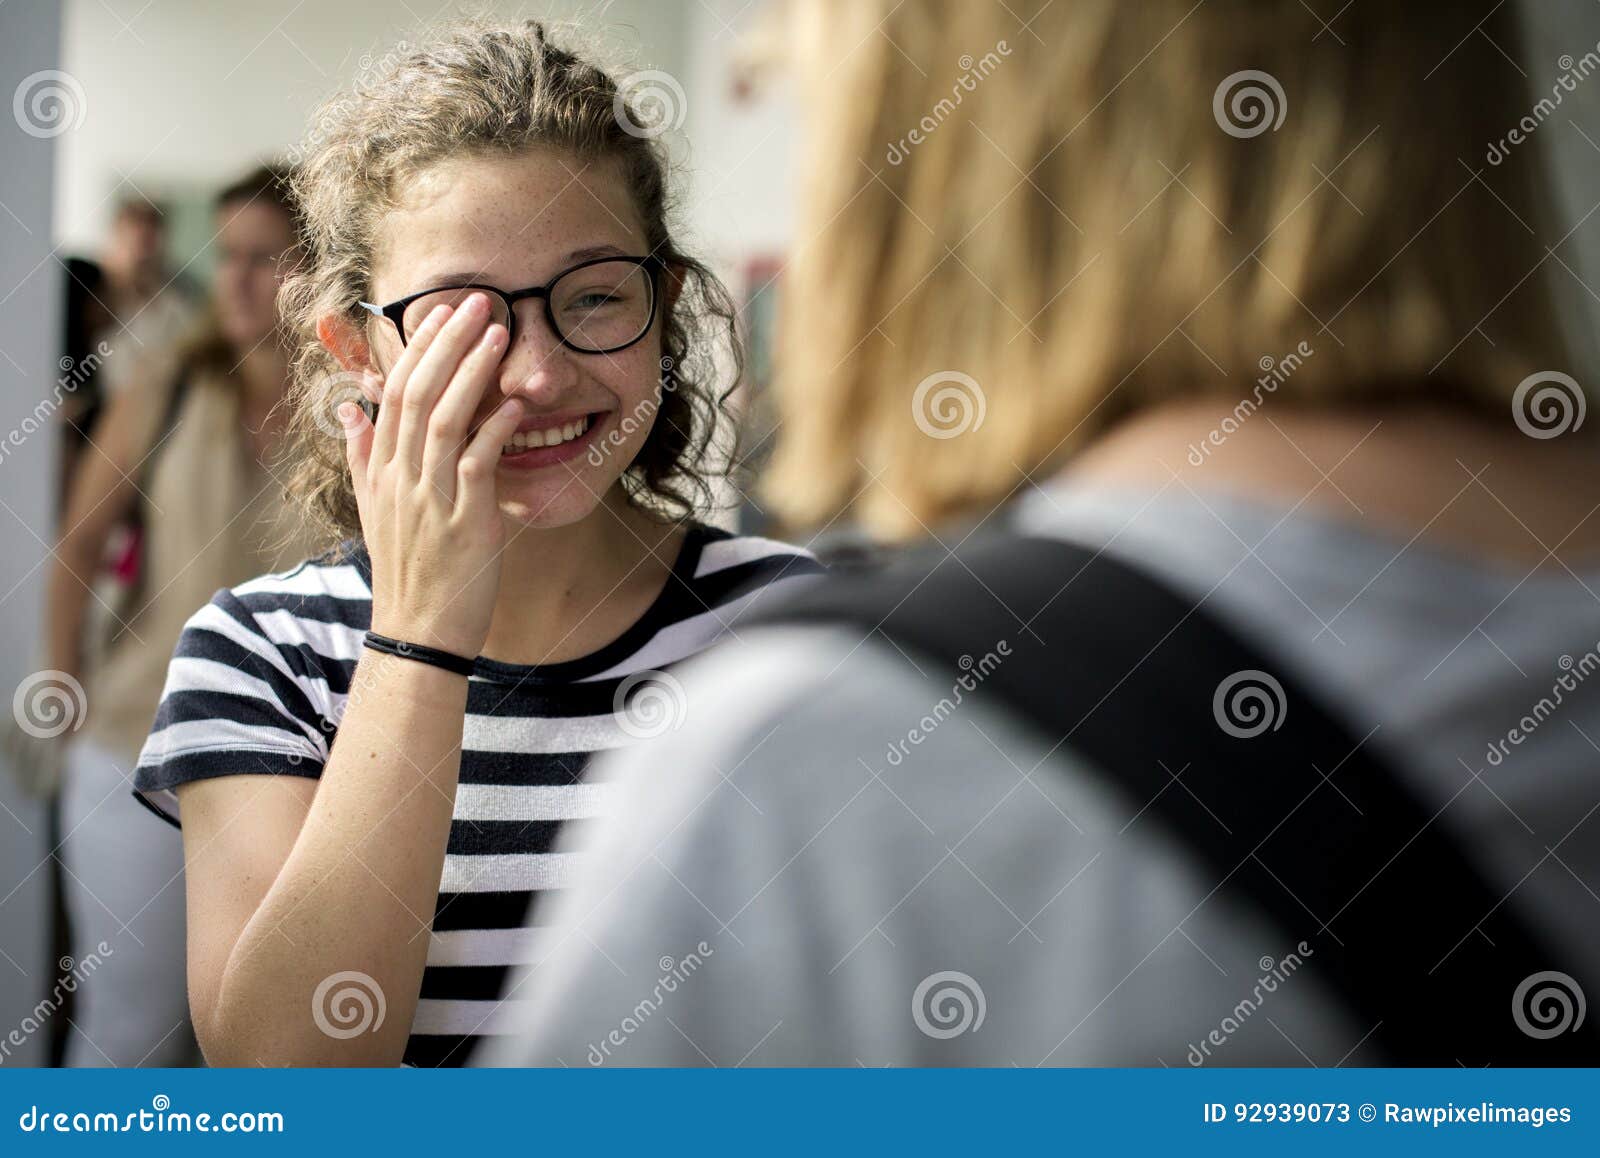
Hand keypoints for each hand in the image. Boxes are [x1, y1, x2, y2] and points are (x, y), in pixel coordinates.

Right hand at [339, 293, 522, 657]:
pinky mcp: (464, 524)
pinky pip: (478, 466)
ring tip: (499, 333)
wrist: (417, 633)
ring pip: (446, 420)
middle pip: (418, 394)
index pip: (395, 393)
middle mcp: (400, 479)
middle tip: (478, 301)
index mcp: (381, 471)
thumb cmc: (407, 571)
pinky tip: (515, 404)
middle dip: (447, 342)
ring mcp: (430, 500)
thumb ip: (362, 455)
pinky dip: (496, 430)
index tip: (442, 311)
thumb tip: (348, 407)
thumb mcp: (374, 510)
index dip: (419, 348)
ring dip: (473, 371)